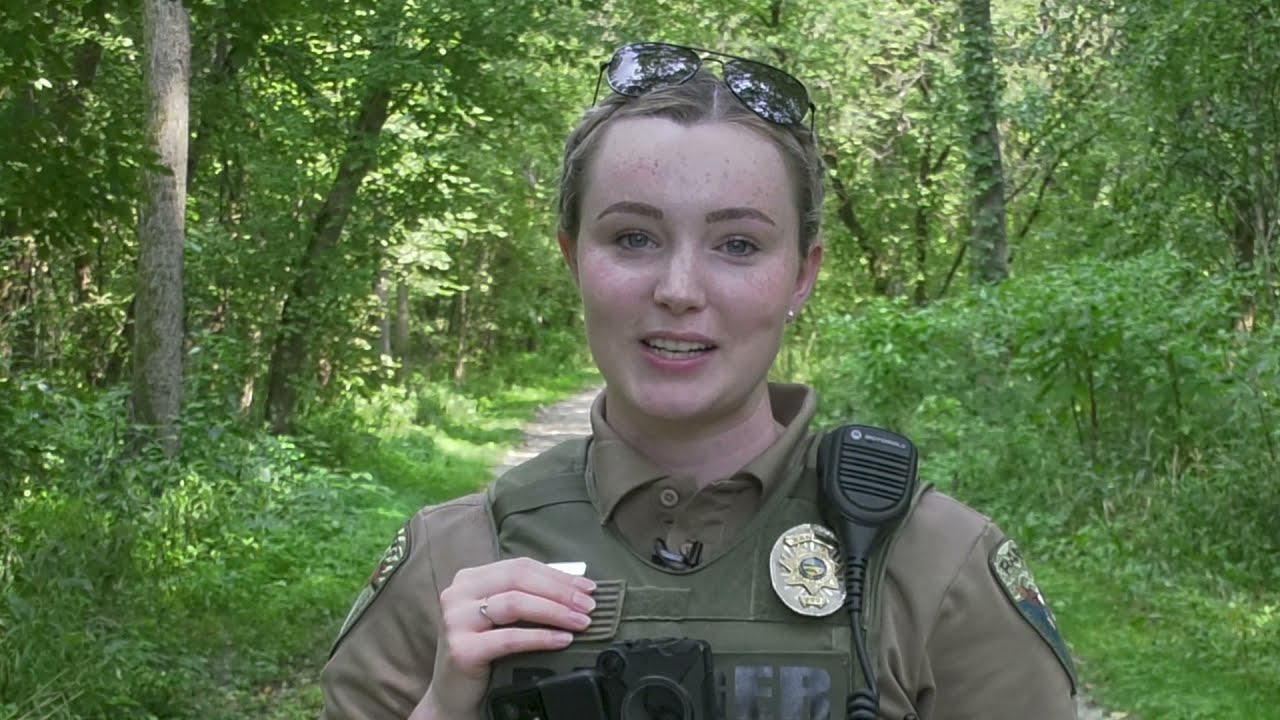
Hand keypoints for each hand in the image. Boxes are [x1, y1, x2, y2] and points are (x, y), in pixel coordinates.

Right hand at [416, 557, 596, 719]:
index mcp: (470, 578)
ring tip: (580, 622)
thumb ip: (527, 596)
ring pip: (514, 604)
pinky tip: (561, 640)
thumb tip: (576, 586)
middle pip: (518, 580)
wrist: (455, 694)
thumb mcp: (502, 617)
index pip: (520, 566)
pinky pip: (509, 638)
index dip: (558, 575)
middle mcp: (458, 594)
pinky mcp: (462, 649)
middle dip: (560, 592)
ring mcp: (457, 620)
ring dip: (555, 611)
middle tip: (589, 606)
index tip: (588, 587)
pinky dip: (540, 638)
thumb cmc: (485, 651)